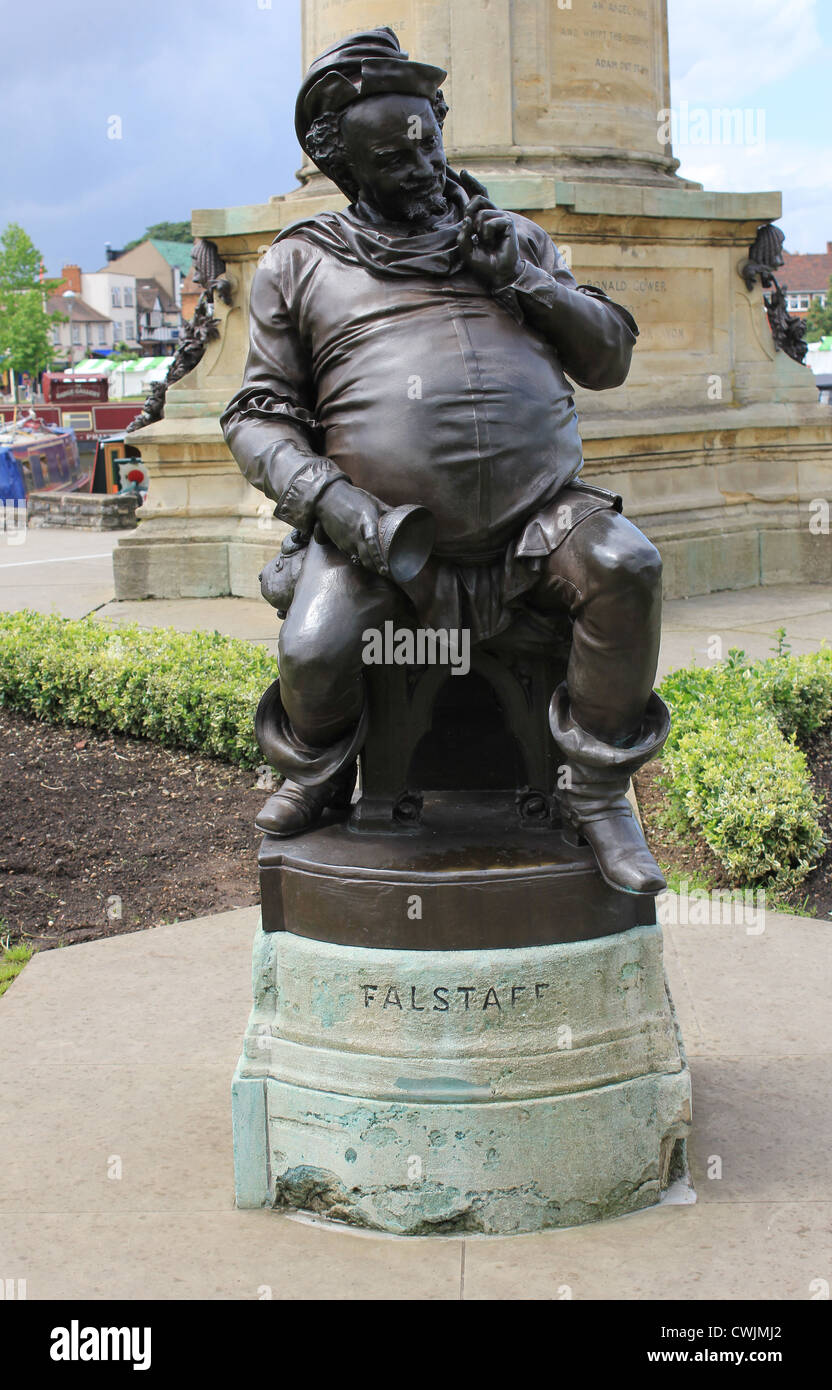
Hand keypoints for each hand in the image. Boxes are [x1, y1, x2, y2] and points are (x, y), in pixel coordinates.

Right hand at [315, 479, 387, 574]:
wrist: (328, 498)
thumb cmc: (354, 498)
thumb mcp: (373, 502)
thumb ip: (388, 512)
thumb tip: (404, 518)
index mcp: (366, 522)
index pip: (372, 543)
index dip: (378, 558)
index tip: (385, 570)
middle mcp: (355, 534)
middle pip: (365, 557)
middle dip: (375, 568)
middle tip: (387, 574)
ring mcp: (346, 540)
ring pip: (358, 559)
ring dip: (369, 566)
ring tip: (379, 571)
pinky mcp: (340, 544)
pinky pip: (351, 556)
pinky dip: (360, 561)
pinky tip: (367, 563)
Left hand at [456, 169, 521, 290]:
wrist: (497, 273)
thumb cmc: (483, 262)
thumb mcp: (465, 248)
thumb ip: (462, 233)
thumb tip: (467, 217)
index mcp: (482, 218)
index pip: (477, 196)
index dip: (470, 183)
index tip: (462, 172)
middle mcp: (492, 214)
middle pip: (478, 196)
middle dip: (469, 208)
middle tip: (472, 228)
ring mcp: (501, 216)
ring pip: (480, 211)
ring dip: (478, 229)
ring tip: (485, 241)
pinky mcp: (507, 222)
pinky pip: (489, 221)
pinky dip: (487, 234)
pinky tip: (492, 242)